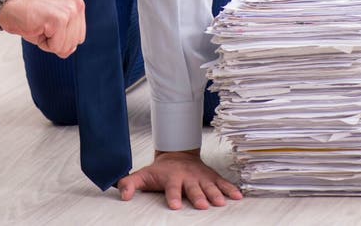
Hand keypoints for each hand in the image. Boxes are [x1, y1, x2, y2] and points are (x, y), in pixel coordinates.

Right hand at [0, 0, 85, 58]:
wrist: (9, 8)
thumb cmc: (30, 18)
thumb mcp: (55, 27)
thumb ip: (69, 36)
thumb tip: (72, 49)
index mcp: (77, 5)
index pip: (79, 38)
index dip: (61, 39)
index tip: (48, 26)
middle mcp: (76, 6)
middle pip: (74, 44)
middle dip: (56, 42)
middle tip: (43, 27)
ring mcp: (68, 11)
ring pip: (66, 47)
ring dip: (49, 43)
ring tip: (40, 27)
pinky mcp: (58, 19)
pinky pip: (56, 47)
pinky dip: (43, 44)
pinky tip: (37, 28)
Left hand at [117, 149, 241, 210]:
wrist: (178, 153)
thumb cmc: (161, 170)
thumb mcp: (144, 175)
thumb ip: (131, 184)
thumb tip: (122, 195)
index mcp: (172, 178)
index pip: (172, 188)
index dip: (173, 196)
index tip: (174, 205)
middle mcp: (188, 177)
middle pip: (193, 188)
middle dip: (198, 196)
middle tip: (203, 205)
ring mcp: (201, 177)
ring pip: (209, 186)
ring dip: (216, 194)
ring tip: (221, 202)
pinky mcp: (211, 177)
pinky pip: (222, 183)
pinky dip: (230, 189)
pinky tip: (238, 196)